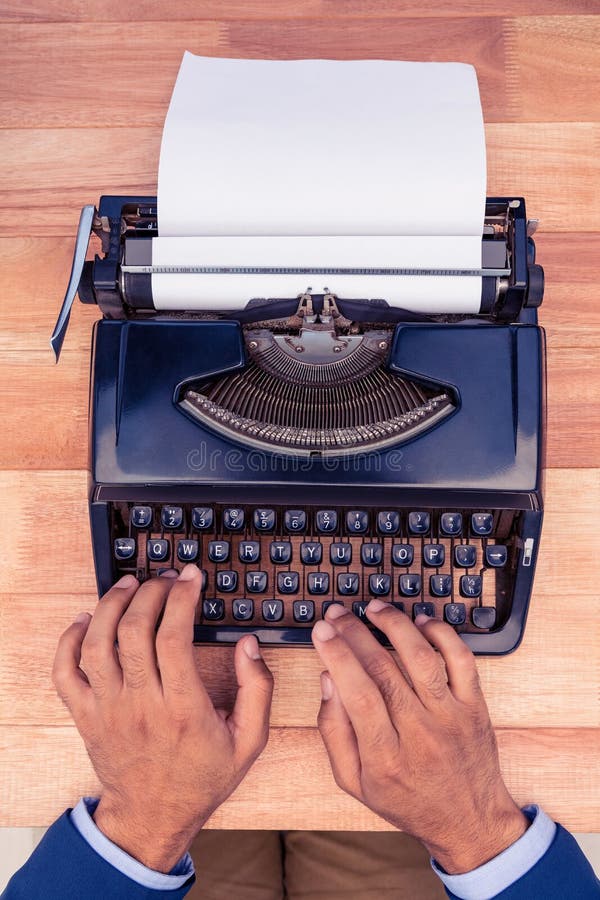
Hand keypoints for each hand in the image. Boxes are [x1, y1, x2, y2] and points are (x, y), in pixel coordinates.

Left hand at [52, 565, 272, 872]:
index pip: (174, 637)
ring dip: (111, 604)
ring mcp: (108, 709)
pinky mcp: (86, 715)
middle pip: (133, 630)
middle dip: (150, 592)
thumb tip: (249, 644)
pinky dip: (69, 640)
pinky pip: (65, 672)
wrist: (152, 818)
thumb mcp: (249, 741)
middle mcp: (141, 704)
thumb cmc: (201, 778)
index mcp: (183, 708)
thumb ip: (256, 689)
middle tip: (166, 578)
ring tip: (130, 585)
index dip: (182, 597)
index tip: (192, 577)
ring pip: (97, 644)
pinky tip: (87, 619)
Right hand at [312, 601, 527, 874]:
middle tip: (337, 613)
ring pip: (422, 658)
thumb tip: (328, 679)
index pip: (357, 693)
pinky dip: (443, 634)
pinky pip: (462, 661)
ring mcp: (451, 718)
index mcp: (385, 756)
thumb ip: (334, 732)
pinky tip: (421, 621)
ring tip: (374, 608)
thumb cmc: (407, 800)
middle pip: (384, 669)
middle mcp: (420, 734)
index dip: (337, 654)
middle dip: (355, 632)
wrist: (470, 822)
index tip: (322, 630)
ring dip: (395, 625)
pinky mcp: (474, 707)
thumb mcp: (354, 782)